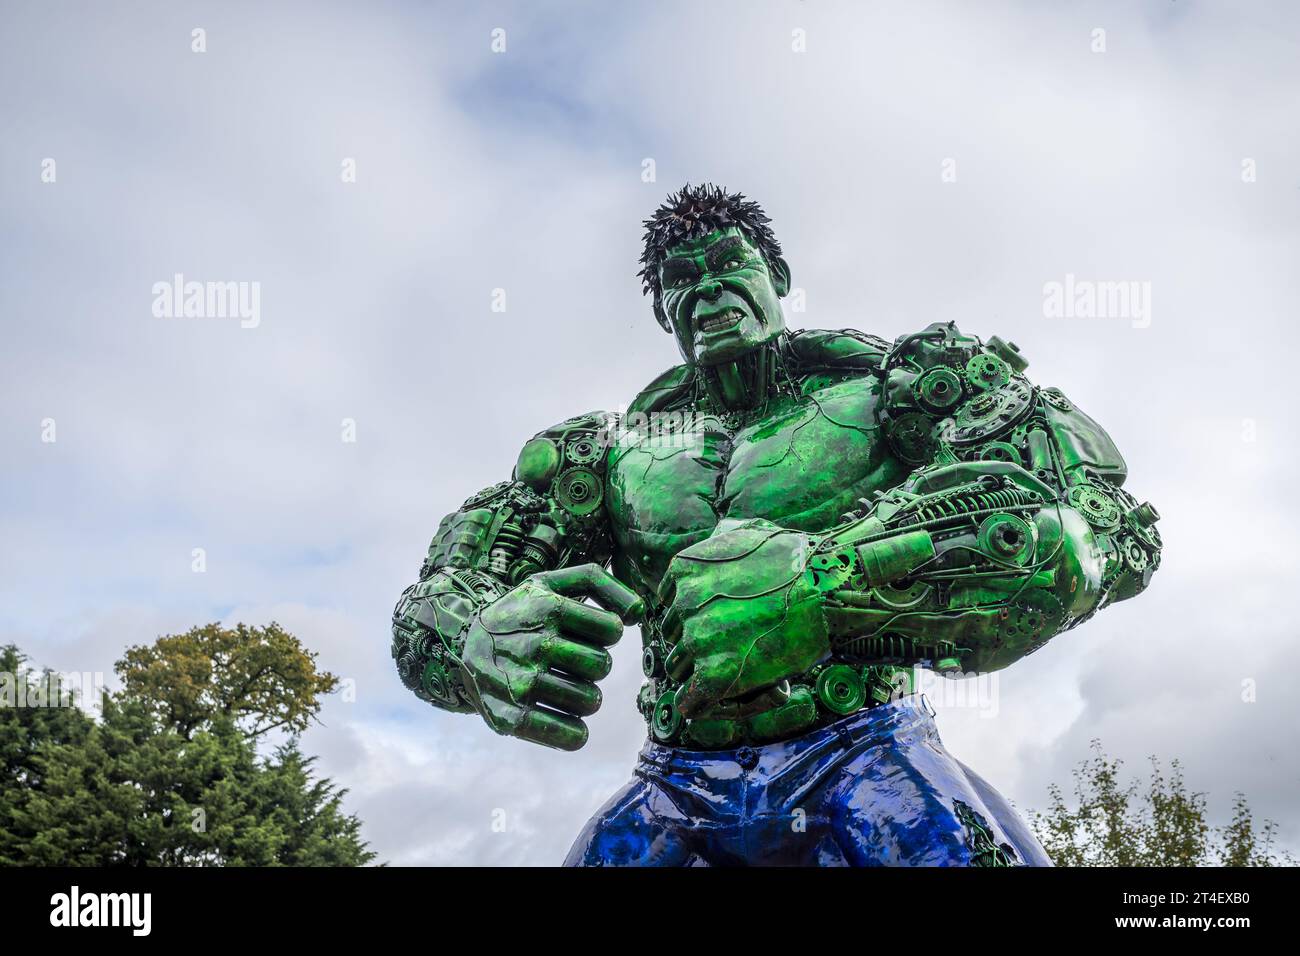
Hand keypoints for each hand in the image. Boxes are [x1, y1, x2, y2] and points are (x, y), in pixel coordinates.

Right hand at [459, 564, 643, 750]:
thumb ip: (600, 582)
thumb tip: (639, 611)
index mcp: (547, 607)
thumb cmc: (522, 613)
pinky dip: (575, 733)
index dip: (606, 633)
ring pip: (590, 701)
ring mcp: (521, 682)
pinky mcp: (511, 717)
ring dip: (586, 697)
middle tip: (575, 662)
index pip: (613, 629)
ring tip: (566, 687)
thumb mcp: (551, 583)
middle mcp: (534, 644)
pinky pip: (568, 735)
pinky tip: (569, 723)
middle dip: (595, 666)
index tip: (589, 633)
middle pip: (602, 666)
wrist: (464, 646)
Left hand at [659, 519, 829, 718]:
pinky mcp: (716, 674)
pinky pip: (690, 701)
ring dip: (696, 674)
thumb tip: (718, 532)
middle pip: (674, 637)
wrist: (826, 586)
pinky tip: (704, 705)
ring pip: (679, 669)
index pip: (670, 603)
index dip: (691, 616)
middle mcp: (685, 604)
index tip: (711, 622)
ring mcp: (698, 640)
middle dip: (694, 644)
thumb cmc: (797, 558)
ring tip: (724, 675)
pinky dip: (695, 705)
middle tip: (723, 651)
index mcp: (685, 570)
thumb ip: (723, 537)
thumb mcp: (748, 532)